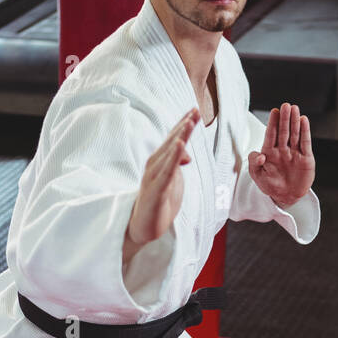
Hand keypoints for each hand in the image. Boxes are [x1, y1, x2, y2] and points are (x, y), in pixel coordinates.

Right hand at [125, 107, 199, 258]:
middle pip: (171, 142)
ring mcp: (153, 177)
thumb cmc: (158, 202)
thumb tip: (188, 155)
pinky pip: (166, 172)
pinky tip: (181, 147)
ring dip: (180, 137)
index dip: (183, 125)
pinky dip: (173, 159)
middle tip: (195, 111)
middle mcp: (154, 165)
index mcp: (159, 162)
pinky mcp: (156, 191)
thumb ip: (177, 165)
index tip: (195, 110)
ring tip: (189, 123)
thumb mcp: (172, 181)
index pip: (172, 139)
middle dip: (184, 126)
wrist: (142, 227)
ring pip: (169, 154)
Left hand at [247, 103, 313, 206]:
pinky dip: (305, 132)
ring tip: (295, 108)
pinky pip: (305, 143)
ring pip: (295, 134)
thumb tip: (259, 154)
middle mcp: (282, 150)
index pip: (271, 135)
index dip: (273, 123)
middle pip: (284, 131)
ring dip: (295, 122)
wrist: (286, 197)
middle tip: (286, 106)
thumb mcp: (257, 176)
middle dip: (284, 119)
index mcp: (270, 152)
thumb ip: (254, 163)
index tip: (274, 111)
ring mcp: (294, 153)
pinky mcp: (305, 158)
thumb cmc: (271, 186)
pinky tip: (304, 120)